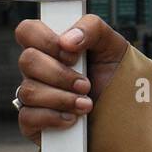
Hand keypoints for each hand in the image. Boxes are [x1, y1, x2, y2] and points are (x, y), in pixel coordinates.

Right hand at [14, 13, 128, 143]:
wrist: (124, 114)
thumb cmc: (114, 76)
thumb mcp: (112, 45)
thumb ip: (92, 28)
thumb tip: (66, 41)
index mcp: (50, 47)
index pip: (27, 31)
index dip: (46, 41)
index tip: (72, 54)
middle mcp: (37, 70)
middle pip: (27, 61)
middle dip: (60, 75)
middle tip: (86, 85)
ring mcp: (33, 96)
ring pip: (28, 91)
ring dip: (62, 98)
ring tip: (86, 104)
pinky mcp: (32, 122)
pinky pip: (28, 117)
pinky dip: (54, 118)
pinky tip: (73, 118)